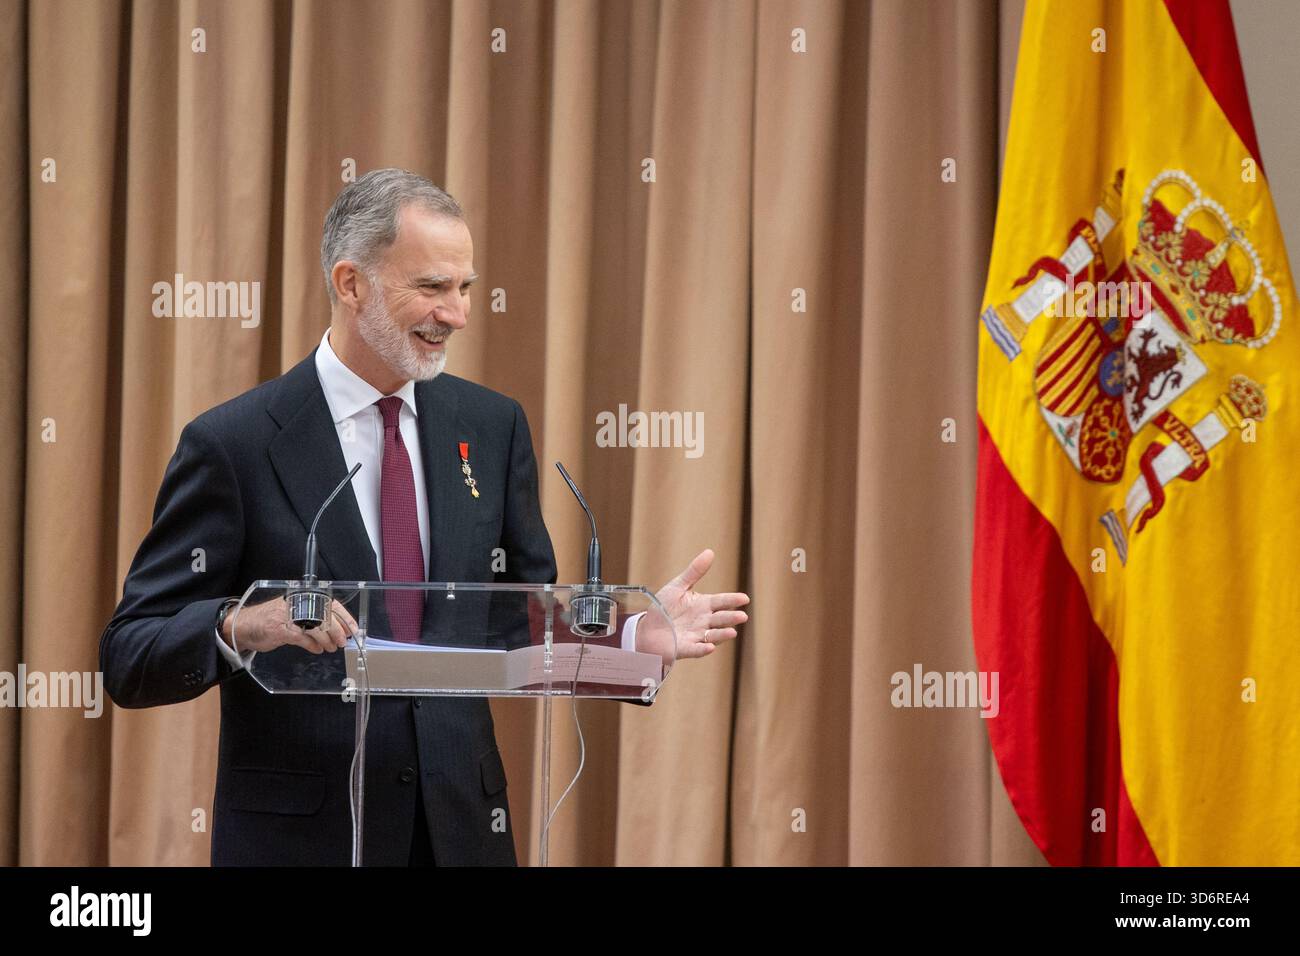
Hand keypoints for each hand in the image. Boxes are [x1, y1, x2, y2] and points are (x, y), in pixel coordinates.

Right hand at [222, 597, 356, 654]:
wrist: (243, 625)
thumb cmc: (271, 619)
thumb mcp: (294, 613)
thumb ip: (312, 617)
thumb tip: (336, 628)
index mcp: (303, 598)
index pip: (331, 605)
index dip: (345, 618)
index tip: (353, 630)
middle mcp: (297, 604)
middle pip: (326, 617)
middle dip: (337, 632)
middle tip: (343, 642)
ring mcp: (288, 617)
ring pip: (317, 628)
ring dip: (327, 641)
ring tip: (331, 648)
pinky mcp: (280, 630)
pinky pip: (303, 638)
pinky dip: (313, 646)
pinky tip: (317, 650)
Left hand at [636, 549, 749, 664]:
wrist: (646, 627)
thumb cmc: (664, 607)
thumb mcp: (678, 586)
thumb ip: (694, 572)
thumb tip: (710, 552)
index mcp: (703, 605)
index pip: (721, 602)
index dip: (733, 600)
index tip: (744, 598)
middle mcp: (703, 621)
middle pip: (720, 619)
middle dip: (731, 618)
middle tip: (742, 616)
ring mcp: (696, 636)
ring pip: (713, 635)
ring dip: (722, 634)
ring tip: (732, 632)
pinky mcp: (685, 648)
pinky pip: (696, 650)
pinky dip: (703, 649)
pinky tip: (710, 647)